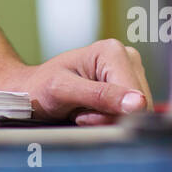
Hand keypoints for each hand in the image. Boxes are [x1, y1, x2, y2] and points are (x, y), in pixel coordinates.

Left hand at [0, 39, 153, 124]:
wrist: (32, 90)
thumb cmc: (41, 87)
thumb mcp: (64, 91)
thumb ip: (100, 96)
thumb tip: (139, 103)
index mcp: (113, 51)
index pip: (135, 97)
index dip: (111, 115)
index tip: (81, 114)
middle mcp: (128, 58)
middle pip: (138, 107)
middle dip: (108, 118)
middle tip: (79, 113)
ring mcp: (131, 73)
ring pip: (134, 114)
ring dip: (107, 120)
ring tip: (82, 111)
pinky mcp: (130, 88)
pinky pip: (129, 115)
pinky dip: (108, 120)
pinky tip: (90, 112)